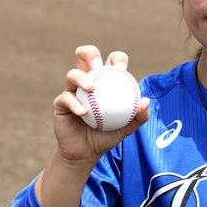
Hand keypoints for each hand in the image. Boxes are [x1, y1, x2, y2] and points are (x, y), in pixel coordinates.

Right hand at [51, 45, 149, 164]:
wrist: (86, 153)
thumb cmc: (107, 137)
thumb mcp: (126, 129)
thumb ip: (139, 116)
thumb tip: (145, 100)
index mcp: (106, 81)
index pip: (111, 61)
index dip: (117, 59)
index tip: (122, 70)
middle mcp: (88, 81)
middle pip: (85, 56)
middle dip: (90, 53)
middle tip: (98, 65)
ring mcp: (73, 90)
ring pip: (72, 74)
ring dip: (81, 78)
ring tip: (90, 88)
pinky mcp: (61, 103)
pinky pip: (66, 98)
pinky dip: (75, 104)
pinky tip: (83, 112)